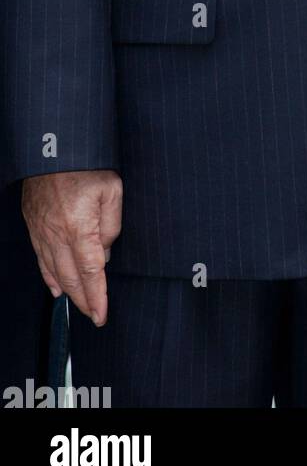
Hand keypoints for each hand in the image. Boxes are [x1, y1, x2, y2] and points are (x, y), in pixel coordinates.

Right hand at [21, 170, 121, 325]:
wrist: (54, 149)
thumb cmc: (88, 166)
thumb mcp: (112, 190)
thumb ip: (112, 225)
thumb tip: (105, 253)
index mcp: (79, 228)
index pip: (90, 272)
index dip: (96, 296)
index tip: (101, 315)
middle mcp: (57, 236)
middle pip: (71, 278)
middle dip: (83, 300)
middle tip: (94, 316)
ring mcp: (42, 233)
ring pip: (54, 271)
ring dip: (67, 292)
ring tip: (80, 306)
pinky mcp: (34, 226)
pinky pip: (41, 259)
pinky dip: (49, 276)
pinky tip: (56, 287)